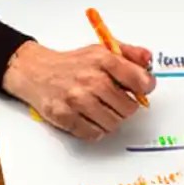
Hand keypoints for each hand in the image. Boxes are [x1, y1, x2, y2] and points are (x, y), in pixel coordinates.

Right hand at [2, 41, 155, 140]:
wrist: (34, 71)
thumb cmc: (72, 63)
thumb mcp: (101, 50)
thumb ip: (129, 54)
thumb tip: (149, 60)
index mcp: (102, 60)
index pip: (140, 80)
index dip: (145, 87)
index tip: (141, 89)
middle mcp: (90, 79)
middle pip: (129, 108)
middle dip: (126, 106)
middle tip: (116, 100)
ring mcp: (76, 99)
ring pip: (113, 123)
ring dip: (111, 120)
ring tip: (101, 109)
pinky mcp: (64, 116)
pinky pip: (94, 134)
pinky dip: (95, 129)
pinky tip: (89, 117)